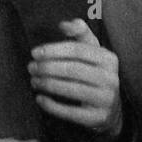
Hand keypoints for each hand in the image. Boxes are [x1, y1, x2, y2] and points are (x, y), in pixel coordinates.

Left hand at [29, 18, 122, 137]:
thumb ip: (80, 34)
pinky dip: (52, 105)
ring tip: (33, 81)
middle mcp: (110, 78)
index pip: (78, 50)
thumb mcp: (93, 52)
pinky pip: (71, 112)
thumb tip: (64, 24)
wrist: (111, 108)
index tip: (34, 52)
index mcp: (109, 58)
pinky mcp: (98, 117)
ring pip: (72, 90)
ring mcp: (106, 99)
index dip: (54, 50)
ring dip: (48, 84)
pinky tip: (39, 99)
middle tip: (30, 67)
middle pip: (73, 69)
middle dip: (48, 67)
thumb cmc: (95, 73)